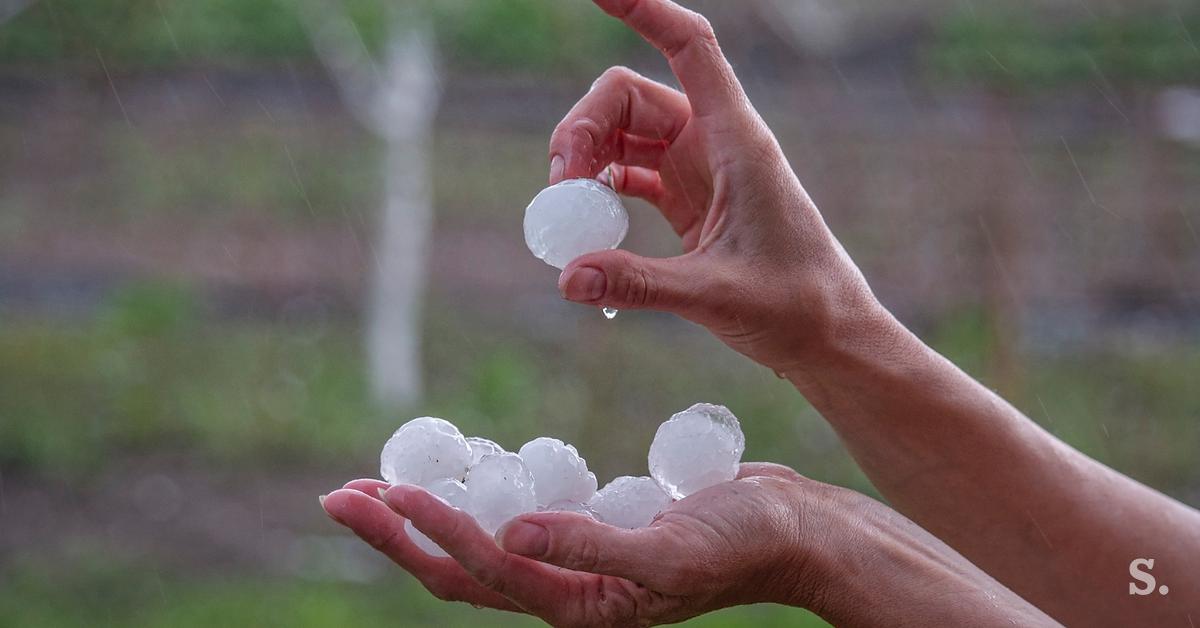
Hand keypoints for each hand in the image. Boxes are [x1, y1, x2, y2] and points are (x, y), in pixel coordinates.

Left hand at [320, 463, 833, 626]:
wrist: (793, 531)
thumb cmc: (742, 543)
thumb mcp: (670, 550)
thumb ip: (590, 547)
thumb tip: (510, 536)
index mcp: (580, 607)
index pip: (481, 572)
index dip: (426, 533)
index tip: (381, 490)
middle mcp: (566, 593)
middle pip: (457, 571)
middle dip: (395, 536)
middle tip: (340, 494)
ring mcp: (574, 565)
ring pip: (477, 547)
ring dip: (424, 519)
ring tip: (378, 484)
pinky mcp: (588, 534)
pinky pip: (515, 520)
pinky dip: (477, 498)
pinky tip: (461, 471)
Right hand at [551, 0, 883, 374]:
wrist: (827, 335)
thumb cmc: (794, 304)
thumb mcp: (714, 293)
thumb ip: (640, 284)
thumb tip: (568, 279)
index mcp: (736, 140)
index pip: (690, 48)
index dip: (646, 11)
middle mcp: (715, 143)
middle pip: (630, 97)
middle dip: (583, 130)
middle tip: (562, 190)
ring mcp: (699, 170)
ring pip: (624, 135)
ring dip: (587, 162)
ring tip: (568, 213)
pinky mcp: (689, 201)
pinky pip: (630, 174)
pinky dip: (601, 191)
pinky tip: (588, 228)